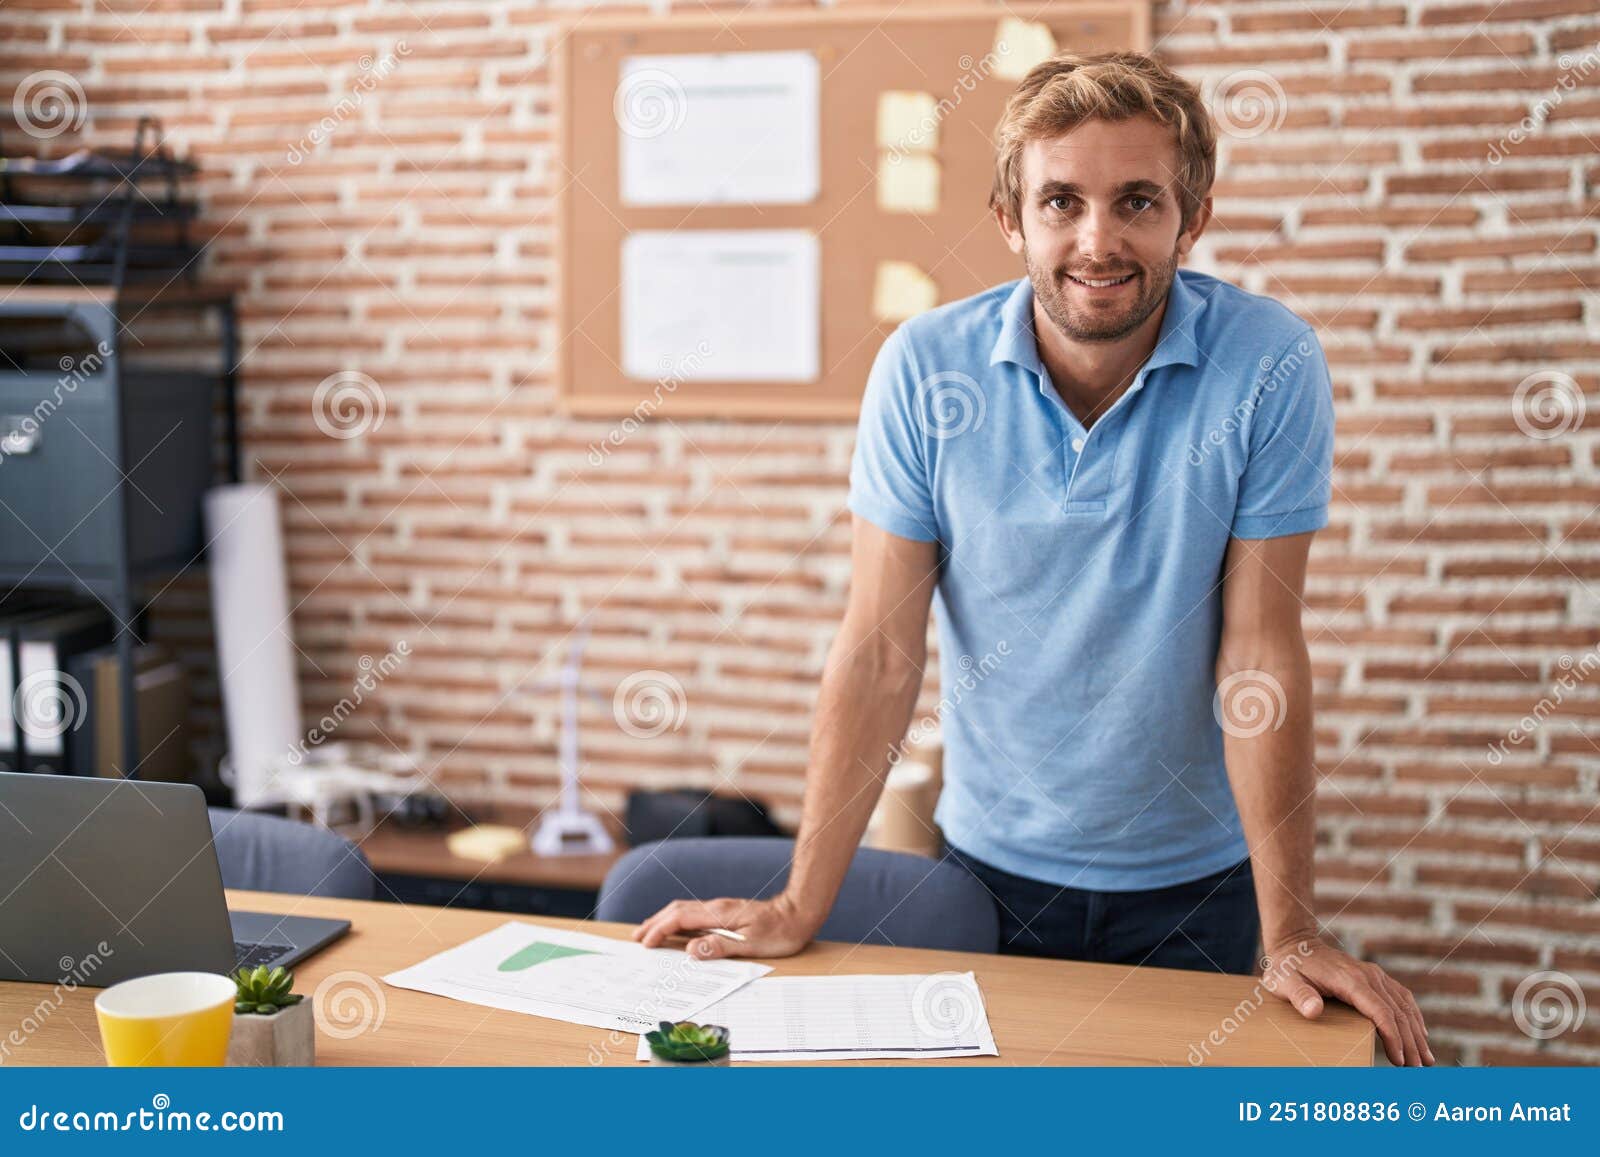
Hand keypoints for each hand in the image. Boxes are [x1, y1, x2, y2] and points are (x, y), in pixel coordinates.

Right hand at [632, 894, 821, 959]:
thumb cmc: (779, 932)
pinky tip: (679, 931)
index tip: (645, 944)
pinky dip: (678, 921)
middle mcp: (716, 908)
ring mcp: (721, 909)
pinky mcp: (726, 913)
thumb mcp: (751, 944)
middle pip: (677, 911)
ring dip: (664, 920)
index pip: (680, 920)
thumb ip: (720, 947)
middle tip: (636, 937)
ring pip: (684, 911)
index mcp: (718, 914)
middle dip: (655, 923)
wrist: (799, 913)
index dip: (660, 931)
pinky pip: (694, 915)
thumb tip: (691, 951)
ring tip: (649, 932)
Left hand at [1260, 935, 1432, 1065]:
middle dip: (1409, 1043)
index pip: (1380, 1011)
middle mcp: (1368, 976)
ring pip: (1403, 1005)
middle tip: (1417, 1070)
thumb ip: (1299, 996)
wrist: (1294, 944)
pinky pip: (1400, 996)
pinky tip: (1421, 1033)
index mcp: (1349, 980)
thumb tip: (1314, 1011)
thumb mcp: (1284, 982)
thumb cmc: (1288, 967)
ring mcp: (1373, 975)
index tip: (1399, 1060)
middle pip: (1397, 1012)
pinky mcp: (1374, 976)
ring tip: (1425, 1060)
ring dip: (1416, 1033)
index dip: (1392, 1037)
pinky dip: (1413, 1016)